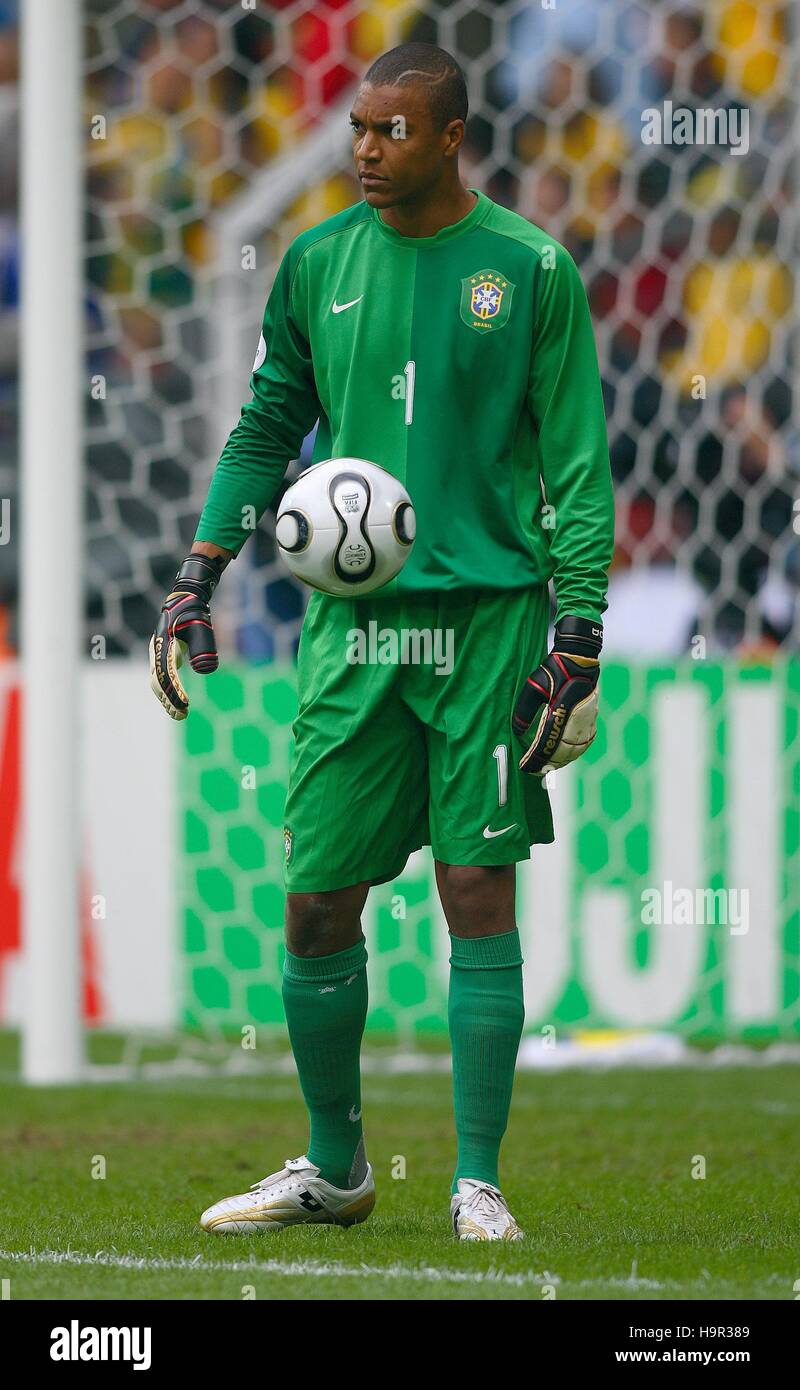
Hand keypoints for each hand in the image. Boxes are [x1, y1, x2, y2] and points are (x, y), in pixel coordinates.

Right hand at [149, 553, 225, 719]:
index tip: (184, 705)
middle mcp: (156, 649)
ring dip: (167, 698)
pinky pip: (161, 676)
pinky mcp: (162, 654)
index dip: (174, 692)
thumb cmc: (194, 611)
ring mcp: (157, 652)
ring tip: (179, 713)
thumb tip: (204, 671)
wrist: (184, 598)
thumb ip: (203, 647)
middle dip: (168, 700)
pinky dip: (167, 690)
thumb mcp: (201, 627)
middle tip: (181, 715)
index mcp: (164, 643)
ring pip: (157, 680)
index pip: (166, 674)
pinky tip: (176, 701)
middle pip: (158, 681)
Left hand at [512, 616, 601, 775]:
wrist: (579, 658)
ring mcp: (586, 719)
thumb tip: (517, 731)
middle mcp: (576, 719)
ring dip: (562, 761)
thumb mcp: (532, 685)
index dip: (536, 758)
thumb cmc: (553, 669)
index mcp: (560, 711)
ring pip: (576, 749)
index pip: (546, 743)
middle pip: (562, 751)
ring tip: (548, 767)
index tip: (525, 767)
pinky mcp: (592, 717)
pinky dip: (575, 752)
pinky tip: (566, 756)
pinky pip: (585, 742)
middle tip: (535, 771)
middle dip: (548, 764)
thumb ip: (524, 709)